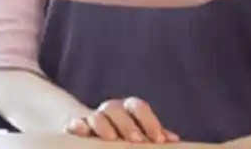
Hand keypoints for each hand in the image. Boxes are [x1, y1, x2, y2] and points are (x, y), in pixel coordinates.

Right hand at [64, 97, 178, 143]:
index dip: (149, 121)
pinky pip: (75, 124)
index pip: (138, 107)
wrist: (94, 132)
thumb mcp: (141, 133)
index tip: (158, 140)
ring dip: (104, 127)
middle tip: (138, 142)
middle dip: (128, 126)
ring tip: (112, 139)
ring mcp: (92, 117)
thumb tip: (175, 141)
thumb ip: (155, 135)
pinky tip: (82, 132)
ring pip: (97, 116)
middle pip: (117, 110)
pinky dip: (78, 127)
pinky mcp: (76, 127)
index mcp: (128, 109)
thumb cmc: (125, 134)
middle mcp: (110, 110)